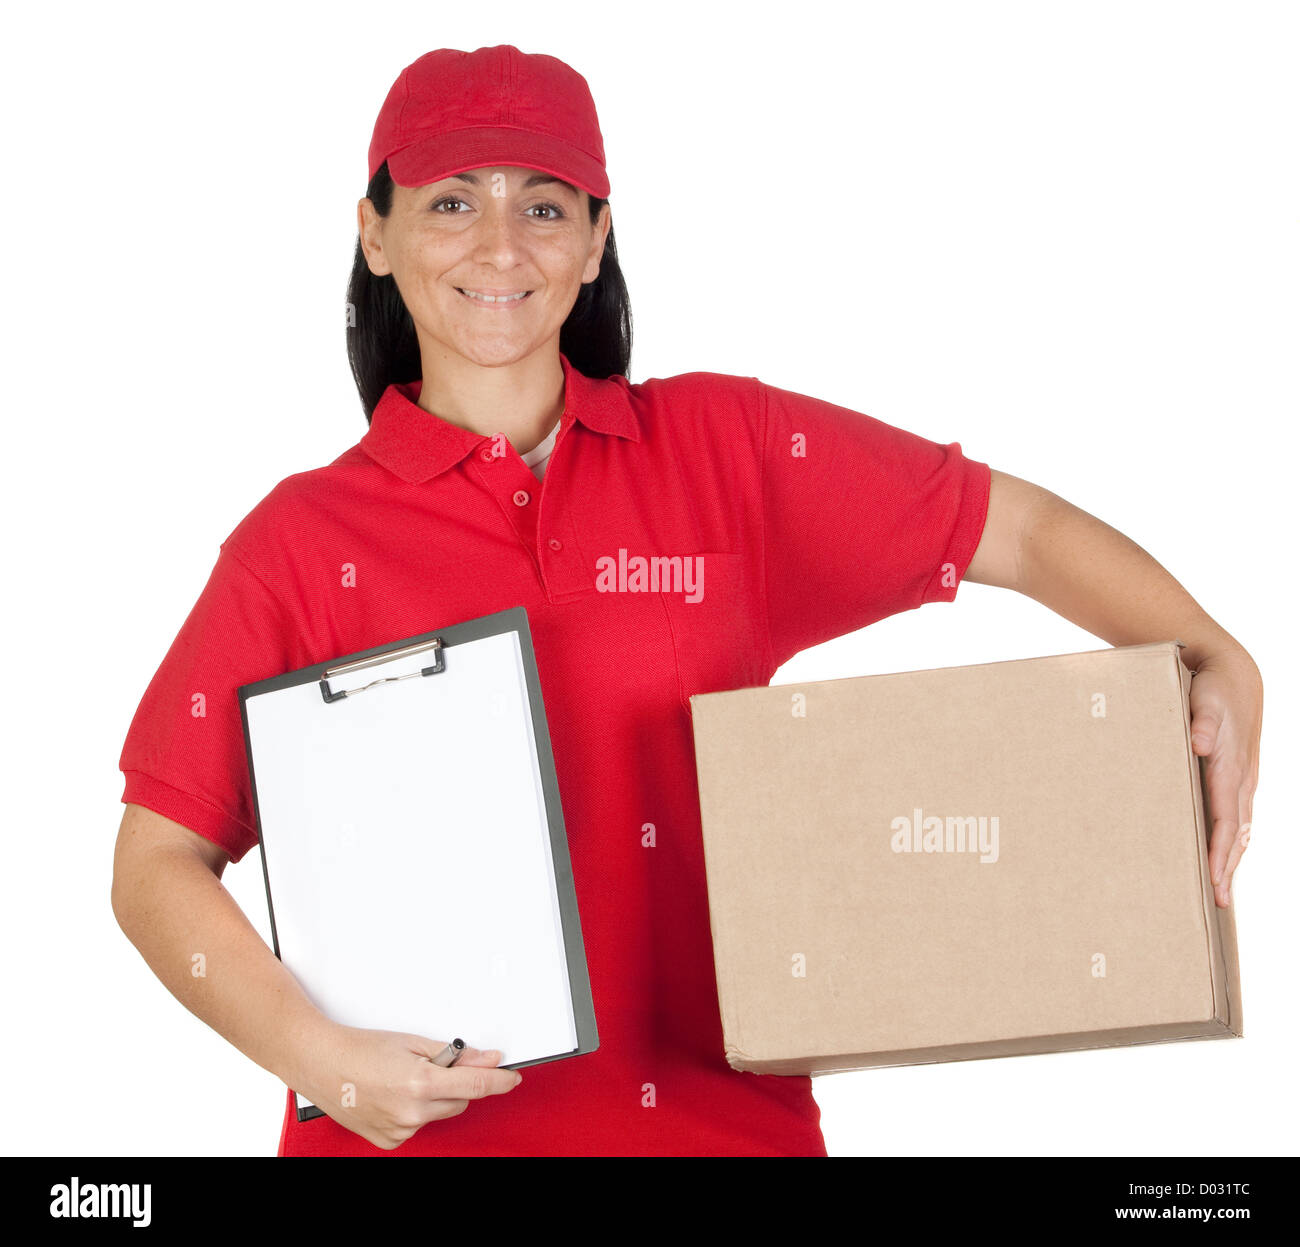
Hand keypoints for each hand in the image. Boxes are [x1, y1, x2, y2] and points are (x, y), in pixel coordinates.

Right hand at [293, 1023, 522, 1149]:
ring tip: (405, 1078)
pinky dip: (415, 1111)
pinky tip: (393, 1095)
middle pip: (461, 1100)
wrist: (320, 1063)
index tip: (513, 1077)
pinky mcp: (389, 1141)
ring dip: (435, 1098)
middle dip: (459, 1083)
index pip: (477, 1085)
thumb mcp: (413, 1042)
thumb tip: (487, 1059)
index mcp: (421, 1083)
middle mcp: (413, 1112)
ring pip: (439, 1113)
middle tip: (436, 1064)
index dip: (500, 1080)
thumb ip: (455, 1055)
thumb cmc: (361, 1048)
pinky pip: (418, 1125)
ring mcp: (400, 1130)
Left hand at [1188, 647, 1262, 907]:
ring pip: (1239, 829)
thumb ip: (1202, 720)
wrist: (1233, 674)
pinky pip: (1234, 817)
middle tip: (1218, 902)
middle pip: (1236, 833)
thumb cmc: (1213, 688)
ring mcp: (1242, 781)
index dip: (1219, 851)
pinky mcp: (1235, 778)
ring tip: (1219, 890)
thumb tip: (1201, 742)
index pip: (1226, 820)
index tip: (1213, 878)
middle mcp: (1242, 780)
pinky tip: (1220, 856)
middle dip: (1228, 867)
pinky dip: (1230, 841)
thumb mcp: (1205, 697)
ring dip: (1230, 859)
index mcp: (1232, 768)